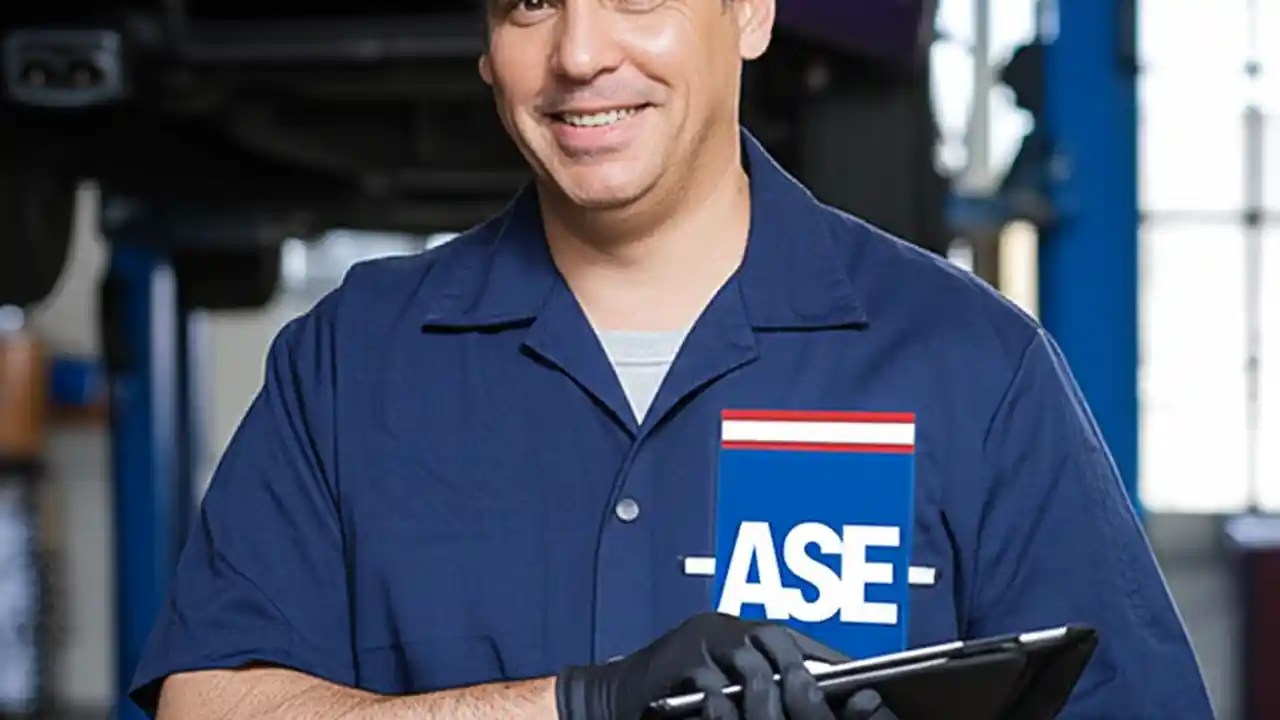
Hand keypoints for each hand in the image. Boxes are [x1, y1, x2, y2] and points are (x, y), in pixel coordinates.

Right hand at [554, 612, 899, 719]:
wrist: (618, 700)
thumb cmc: (681, 699)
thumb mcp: (729, 691)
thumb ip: (770, 689)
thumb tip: (835, 700)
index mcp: (740, 631)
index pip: (796, 639)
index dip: (830, 660)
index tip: (863, 685)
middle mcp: (723, 628)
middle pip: (778, 643)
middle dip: (804, 677)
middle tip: (820, 699)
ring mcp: (699, 642)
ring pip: (752, 667)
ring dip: (770, 698)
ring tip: (775, 715)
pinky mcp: (677, 663)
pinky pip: (715, 688)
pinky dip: (729, 709)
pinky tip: (733, 718)